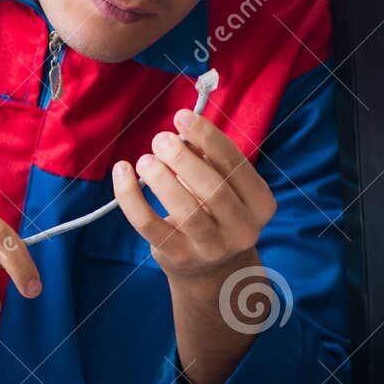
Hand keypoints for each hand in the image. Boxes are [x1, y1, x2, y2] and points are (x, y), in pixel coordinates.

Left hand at [110, 107, 276, 281]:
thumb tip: (182, 132)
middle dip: (184, 159)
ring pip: (186, 211)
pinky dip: (131, 197)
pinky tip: (122, 172)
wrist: (210, 267)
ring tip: (145, 160)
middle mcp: (242, 229)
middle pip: (213, 190)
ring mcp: (211, 248)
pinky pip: (149, 225)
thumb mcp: (222, 185)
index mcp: (260, 203)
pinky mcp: (178, 256)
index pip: (236, 165)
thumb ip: (208, 160)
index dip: (208, 137)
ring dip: (161, 179)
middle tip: (160, 139)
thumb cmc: (214, 211)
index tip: (182, 116)